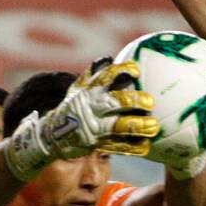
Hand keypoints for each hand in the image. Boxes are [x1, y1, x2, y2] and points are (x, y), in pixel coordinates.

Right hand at [5, 58, 157, 177]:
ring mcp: (93, 128)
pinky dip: (132, 147)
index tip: (135, 70)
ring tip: (154, 126)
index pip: (104, 77)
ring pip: (118, 126)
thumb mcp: (76, 91)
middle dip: (133, 101)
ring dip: (137, 126)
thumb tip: (107, 59)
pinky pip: (117, 147)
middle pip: (114, 102)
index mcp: (87, 93)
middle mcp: (91, 109)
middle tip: (150, 102)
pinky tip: (146, 146)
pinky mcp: (95, 145)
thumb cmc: (70, 109)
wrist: (51, 137)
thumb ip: (92, 76)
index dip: (120, 72)